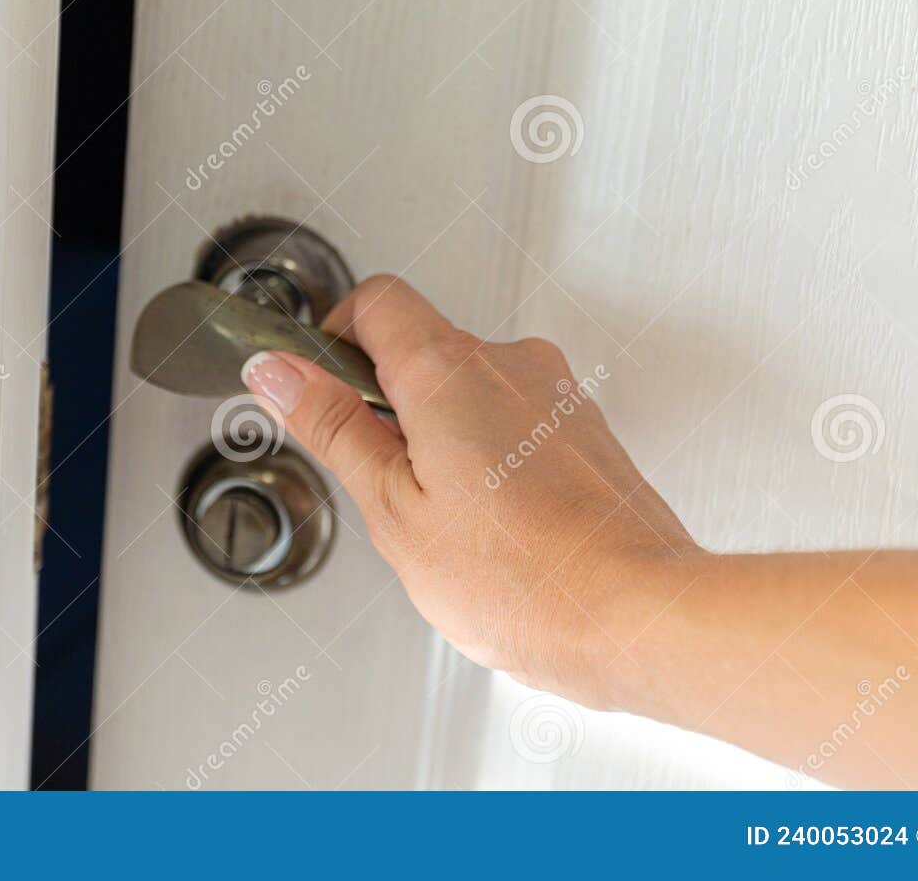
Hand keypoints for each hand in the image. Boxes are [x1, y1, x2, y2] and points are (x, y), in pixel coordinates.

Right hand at [241, 274, 697, 705]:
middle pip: (423, 347)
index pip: (374, 300)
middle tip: (381, 482)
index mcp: (450, 371)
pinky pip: (515, 424)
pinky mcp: (584, 434)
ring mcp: (555, 398)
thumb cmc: (526, 580)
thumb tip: (279, 372)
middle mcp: (511, 365)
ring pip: (470, 391)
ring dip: (442, 439)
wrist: (638, 617)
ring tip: (445, 520)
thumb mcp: (392, 510)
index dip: (334, 338)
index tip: (318, 388)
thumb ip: (333, 428)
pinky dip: (490, 460)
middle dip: (388, 407)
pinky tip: (493, 529)